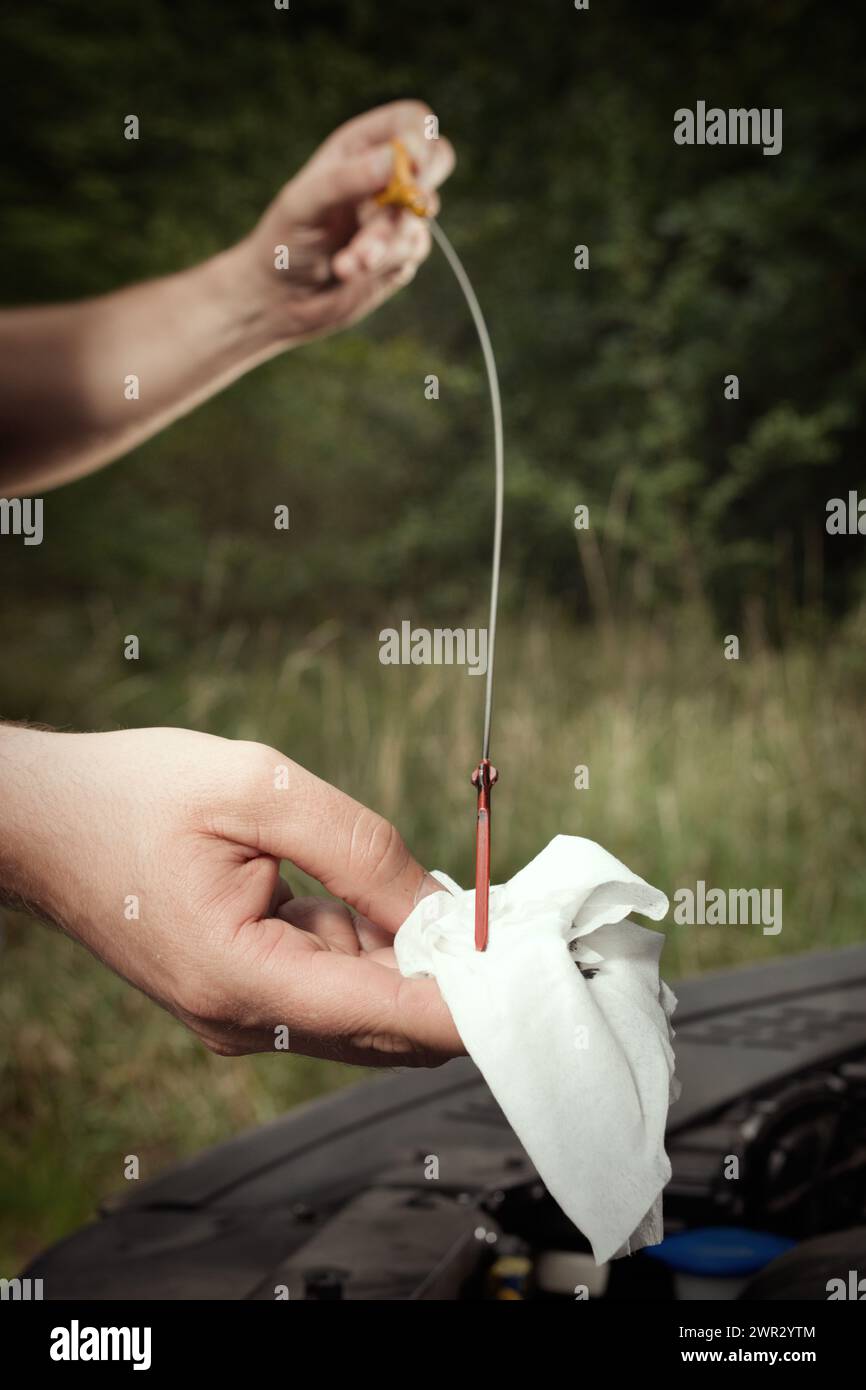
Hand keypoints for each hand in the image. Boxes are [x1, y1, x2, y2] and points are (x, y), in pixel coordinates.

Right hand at [0, 725, 461, 1065]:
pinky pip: (327, 984)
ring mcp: (237, 1017)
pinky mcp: (236, 997)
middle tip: (507, 912)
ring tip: (398, 876)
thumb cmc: (134, 793)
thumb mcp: (259, 791)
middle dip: (452, 974)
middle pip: (387, 1025)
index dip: (475, 1001)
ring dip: (403, 951)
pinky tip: (345, 889)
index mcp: (244, 982)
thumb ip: (359, 849)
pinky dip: (362, 944)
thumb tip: (445, 911)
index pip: (393, 1019)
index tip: (541, 971)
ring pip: (362, 1003)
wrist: (40, 819)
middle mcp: (243, 1022)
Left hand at [235, 100, 454, 345]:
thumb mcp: (305, 202)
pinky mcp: (401, 255)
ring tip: (346, 263)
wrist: (282, 299)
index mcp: (360, 148)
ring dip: (384, 242)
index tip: (413, 165)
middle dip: (420, 187)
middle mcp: (384, 178)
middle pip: (436, 161)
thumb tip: (398, 160)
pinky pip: (411, 252)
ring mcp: (396, 217)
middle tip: (410, 205)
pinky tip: (349, 271)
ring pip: (418, 218)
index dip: (420, 136)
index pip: (410, 122)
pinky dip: (383, 263)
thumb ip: (348, 179)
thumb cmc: (285, 240)